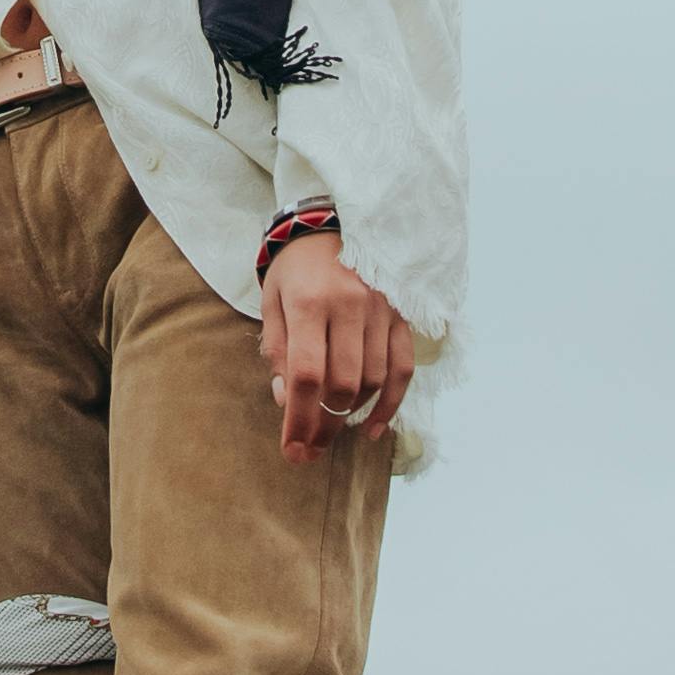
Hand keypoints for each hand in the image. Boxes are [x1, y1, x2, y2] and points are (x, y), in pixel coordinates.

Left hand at [260, 232, 415, 463]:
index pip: (307, 375)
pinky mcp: (401, 316)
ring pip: (372, 380)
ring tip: (330, 431)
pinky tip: (372, 428)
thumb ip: (278, 352)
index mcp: (309, 302)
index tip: (292, 450)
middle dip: (323, 426)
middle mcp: (349, 306)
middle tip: (309, 450)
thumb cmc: (295, 269)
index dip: (299, 419)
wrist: (331, 224)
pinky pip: (402, 369)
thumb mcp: (272, 302)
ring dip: (351, 415)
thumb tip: (288, 402)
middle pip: (342, 384)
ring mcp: (381, 311)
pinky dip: (390, 404)